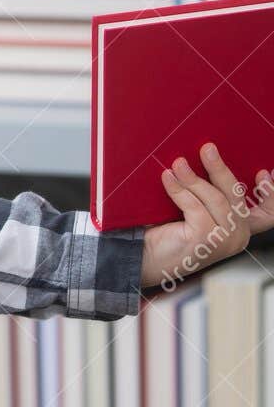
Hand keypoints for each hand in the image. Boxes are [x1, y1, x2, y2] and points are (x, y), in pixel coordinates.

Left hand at [139, 141, 273, 287]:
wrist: (145, 257)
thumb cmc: (169, 232)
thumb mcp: (197, 213)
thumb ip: (209, 197)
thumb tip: (208, 160)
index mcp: (241, 230)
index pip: (268, 215)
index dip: (270, 194)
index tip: (262, 172)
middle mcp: (238, 237)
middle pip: (235, 195)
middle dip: (220, 169)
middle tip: (207, 149)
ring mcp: (224, 240)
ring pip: (214, 198)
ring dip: (193, 178)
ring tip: (178, 163)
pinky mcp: (206, 240)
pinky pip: (194, 206)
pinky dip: (179, 189)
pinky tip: (168, 177)